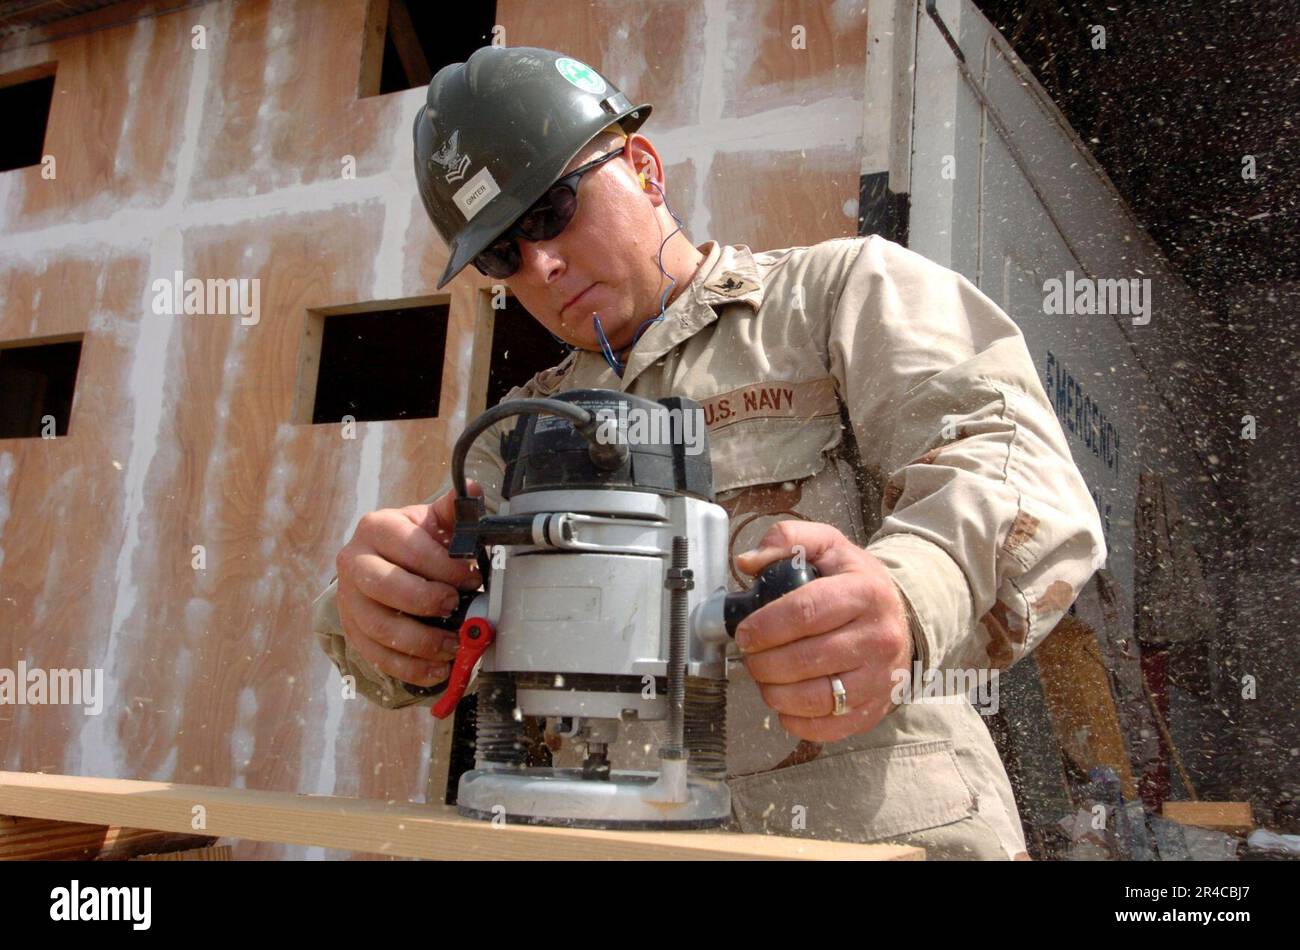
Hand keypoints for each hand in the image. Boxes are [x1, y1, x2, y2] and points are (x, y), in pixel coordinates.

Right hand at [334, 481, 483, 687]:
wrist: (381, 560)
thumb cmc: (413, 541)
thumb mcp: (430, 521)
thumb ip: (452, 510)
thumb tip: (471, 490)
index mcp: (376, 528)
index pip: (409, 547)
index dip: (444, 566)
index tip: (472, 578)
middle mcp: (354, 562)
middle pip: (386, 587)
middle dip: (427, 601)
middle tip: (457, 607)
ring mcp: (349, 600)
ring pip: (380, 628)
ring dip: (422, 642)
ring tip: (453, 644)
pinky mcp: (352, 631)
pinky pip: (377, 656)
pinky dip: (410, 668)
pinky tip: (437, 668)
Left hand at [733, 521, 913, 741]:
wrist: (904, 616)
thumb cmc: (855, 581)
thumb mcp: (828, 546)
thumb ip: (787, 539)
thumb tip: (746, 562)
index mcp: (864, 592)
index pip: (806, 612)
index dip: (765, 626)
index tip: (743, 633)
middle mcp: (878, 637)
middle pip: (805, 659)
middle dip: (763, 662)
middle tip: (749, 656)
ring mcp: (879, 678)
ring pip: (814, 698)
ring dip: (774, 692)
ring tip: (764, 677)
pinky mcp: (875, 708)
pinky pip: (827, 727)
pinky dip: (795, 720)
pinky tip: (785, 701)